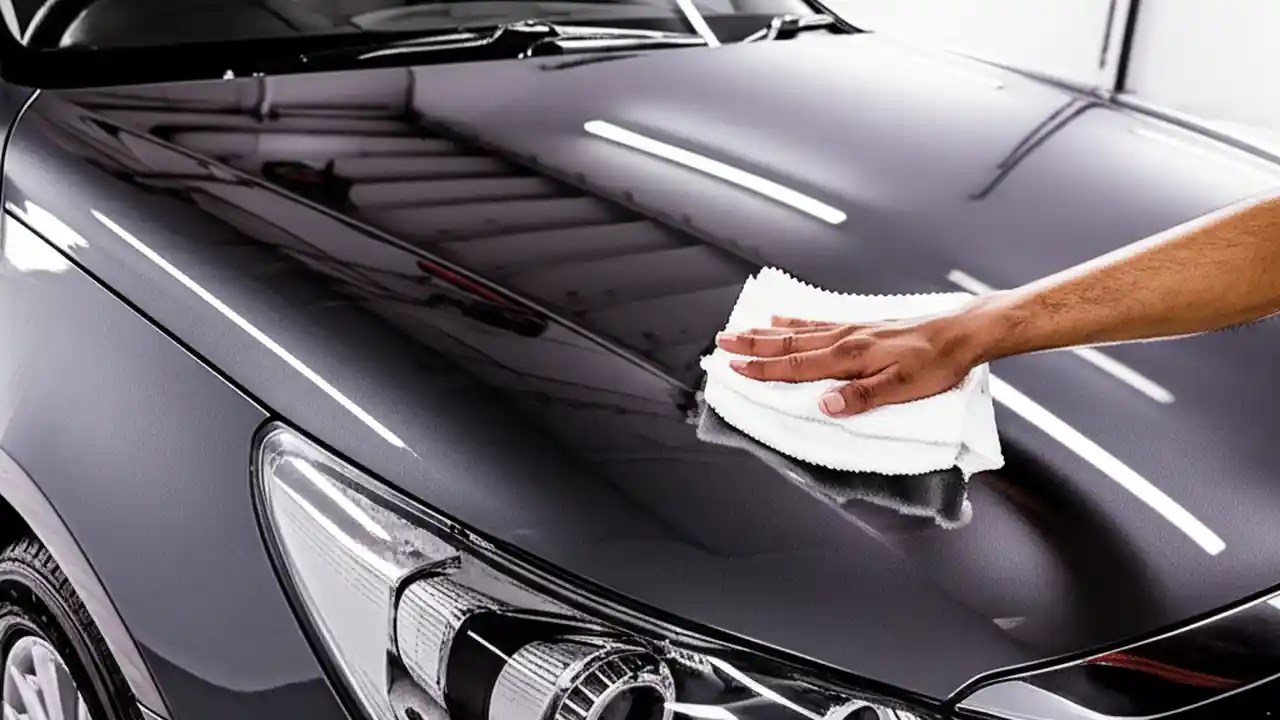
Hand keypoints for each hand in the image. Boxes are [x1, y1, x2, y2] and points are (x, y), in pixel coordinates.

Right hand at [715, 314, 986, 416]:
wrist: (961, 334)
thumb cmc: (936, 365)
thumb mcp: (903, 388)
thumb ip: (862, 397)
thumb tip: (824, 405)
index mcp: (850, 357)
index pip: (796, 366)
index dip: (763, 369)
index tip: (733, 367)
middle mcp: (845, 339)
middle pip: (788, 343)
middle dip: (752, 345)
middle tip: (722, 342)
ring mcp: (851, 329)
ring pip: (799, 330)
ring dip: (767, 333)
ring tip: (742, 329)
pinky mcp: (862, 325)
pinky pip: (818, 321)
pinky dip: (795, 321)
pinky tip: (784, 318)